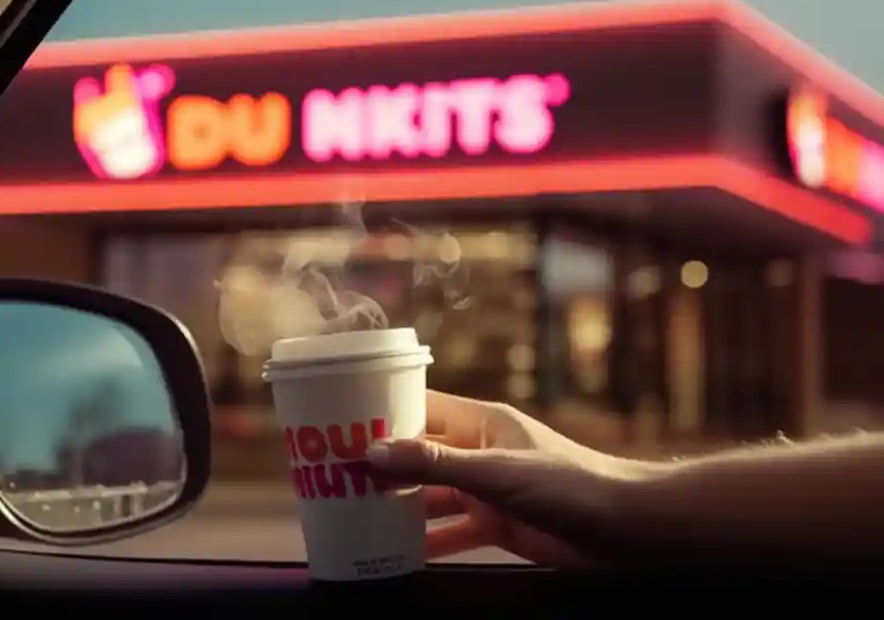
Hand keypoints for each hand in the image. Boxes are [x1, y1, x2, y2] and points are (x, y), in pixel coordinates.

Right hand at [367, 391, 652, 566]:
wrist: (626, 529)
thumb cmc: (571, 484)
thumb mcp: (496, 471)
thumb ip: (436, 464)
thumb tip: (374, 452)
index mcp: (479, 422)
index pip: (418, 406)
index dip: (380, 412)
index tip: (339, 422)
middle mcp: (478, 451)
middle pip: (417, 453)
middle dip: (380, 464)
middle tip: (334, 474)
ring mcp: (486, 488)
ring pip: (429, 495)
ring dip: (397, 505)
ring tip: (353, 513)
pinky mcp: (496, 523)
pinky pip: (450, 531)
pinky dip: (425, 542)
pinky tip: (395, 553)